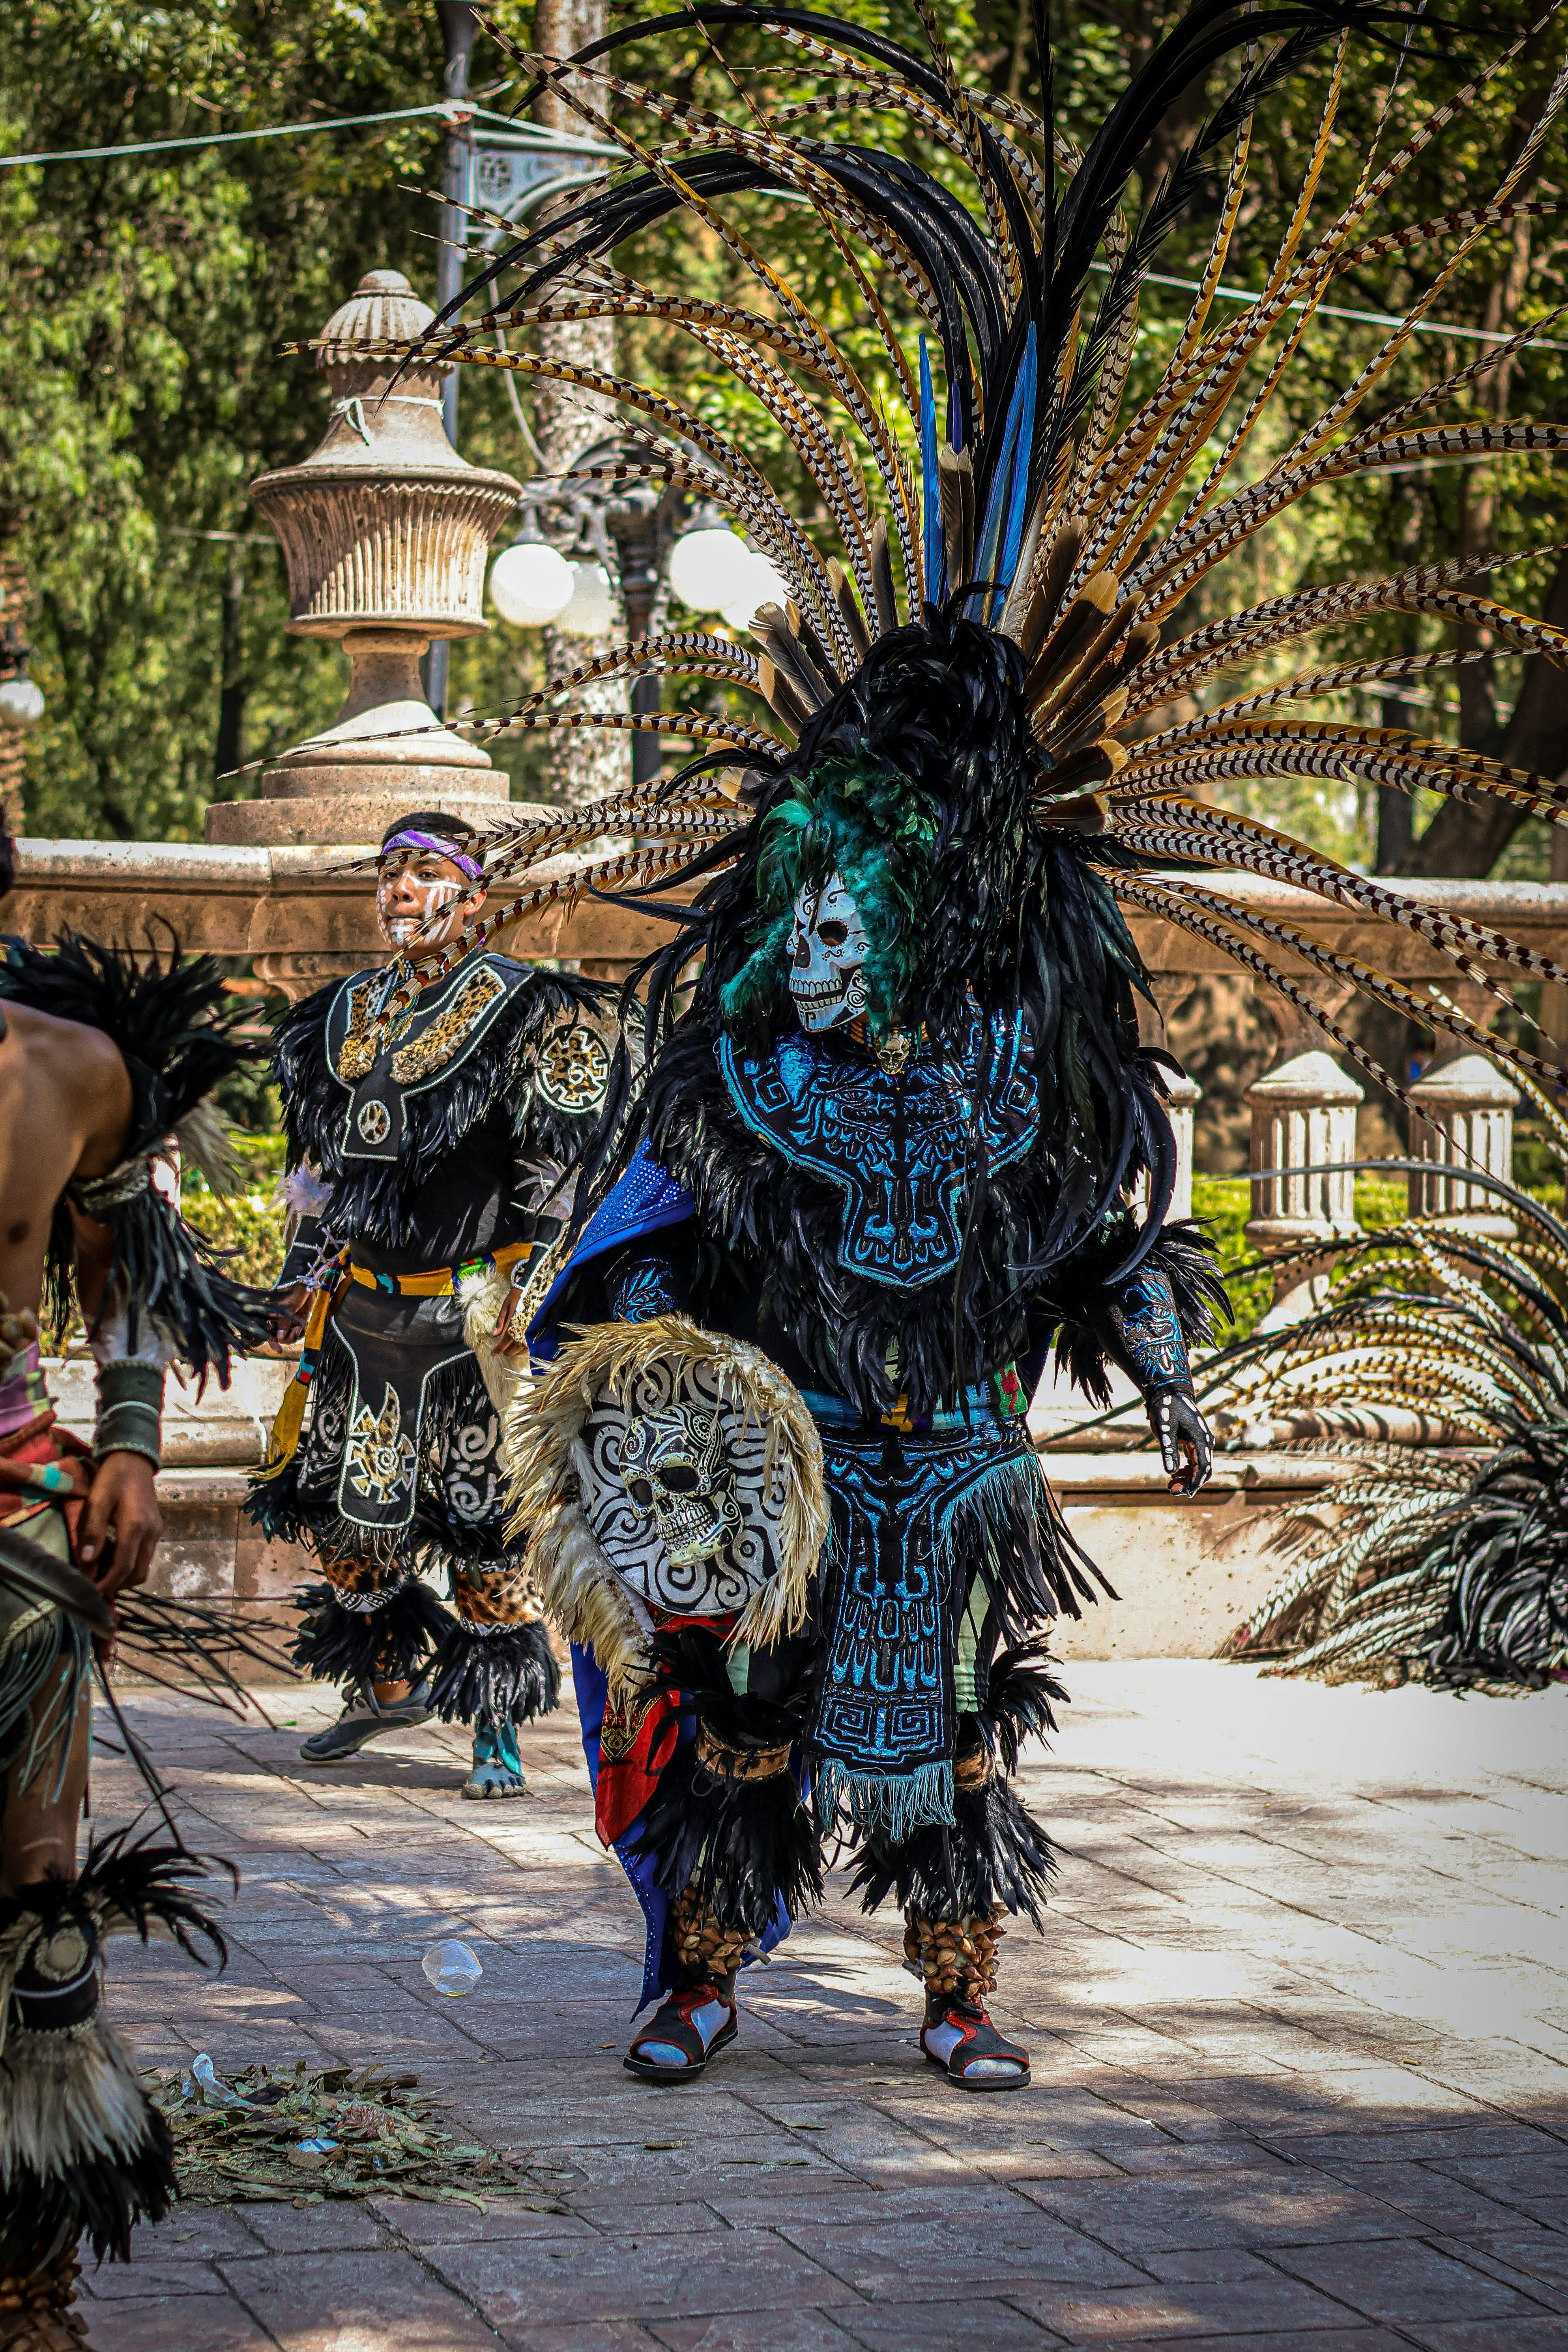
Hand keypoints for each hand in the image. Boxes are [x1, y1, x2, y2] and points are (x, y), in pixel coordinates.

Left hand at [78, 1450, 162, 1595]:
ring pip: (143, 1567)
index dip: (106, 1584)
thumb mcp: (96, 1500)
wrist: (134, 1458)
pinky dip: (129, 1563)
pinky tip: (112, 1556)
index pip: (123, 1567)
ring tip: (101, 1572)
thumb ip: (92, 1531)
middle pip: (137, 1574)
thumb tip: (87, 1561)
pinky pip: (145, 1555)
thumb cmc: (112, 1477)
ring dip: (123, 1575)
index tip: (90, 1591)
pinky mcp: (156, 1528)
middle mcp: (151, 1532)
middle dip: (116, 1584)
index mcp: (136, 1526)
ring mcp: (156, 1531)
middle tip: (94, 1584)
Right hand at [270, 1281, 311, 1344]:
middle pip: (282, 1337)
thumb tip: (279, 1338)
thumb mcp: (287, 1308)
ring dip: (296, 1334)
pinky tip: (304, 1325)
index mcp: (272, 1316)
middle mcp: (280, 1319)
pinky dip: (303, 1331)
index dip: (274, 1340)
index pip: (270, 1332)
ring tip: (300, 1327)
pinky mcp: (300, 1318)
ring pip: (292, 1335)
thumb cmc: (293, 1292)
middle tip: (295, 1330)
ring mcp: (290, 1319)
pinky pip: (301, 1330)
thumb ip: (283, 1323)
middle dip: (289, 1337)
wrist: (307, 1283)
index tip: (281, 1344)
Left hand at [487, 1283, 530, 1361]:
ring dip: (515, 1350)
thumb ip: (500, 1322)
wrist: (532, 1287)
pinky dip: (523, 1347)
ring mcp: (531, 1329)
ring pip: (523, 1347)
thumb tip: (494, 1335)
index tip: (493, 1353)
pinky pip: (530, 1343)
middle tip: (500, 1349)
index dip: (498, 1349)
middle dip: (506, 1351)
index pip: (505, 1341)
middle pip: (514, 1347)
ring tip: (509, 1348)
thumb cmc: (516, 1296)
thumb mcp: (505, 1306)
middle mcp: (523, 1328)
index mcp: (514, 1322)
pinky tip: (519, 1344)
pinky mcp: (537, 1328)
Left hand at [1149, 1386, 1212, 1496]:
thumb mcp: (1164, 1430)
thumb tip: (1170, 1472)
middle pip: (1203, 1469)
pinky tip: (1175, 1474)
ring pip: (1199, 1466)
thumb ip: (1169, 1450)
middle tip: (1172, 1490)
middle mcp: (1205, 1441)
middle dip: (1190, 1483)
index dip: (1196, 1482)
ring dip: (1187, 1478)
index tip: (1186, 1493)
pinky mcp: (1195, 1441)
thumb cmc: (1166, 1409)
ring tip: (1171, 1485)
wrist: (1168, 1392)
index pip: (1204, 1467)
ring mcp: (1201, 1441)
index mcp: (1201, 1439)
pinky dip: (1186, 1470)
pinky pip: (1195, 1460)